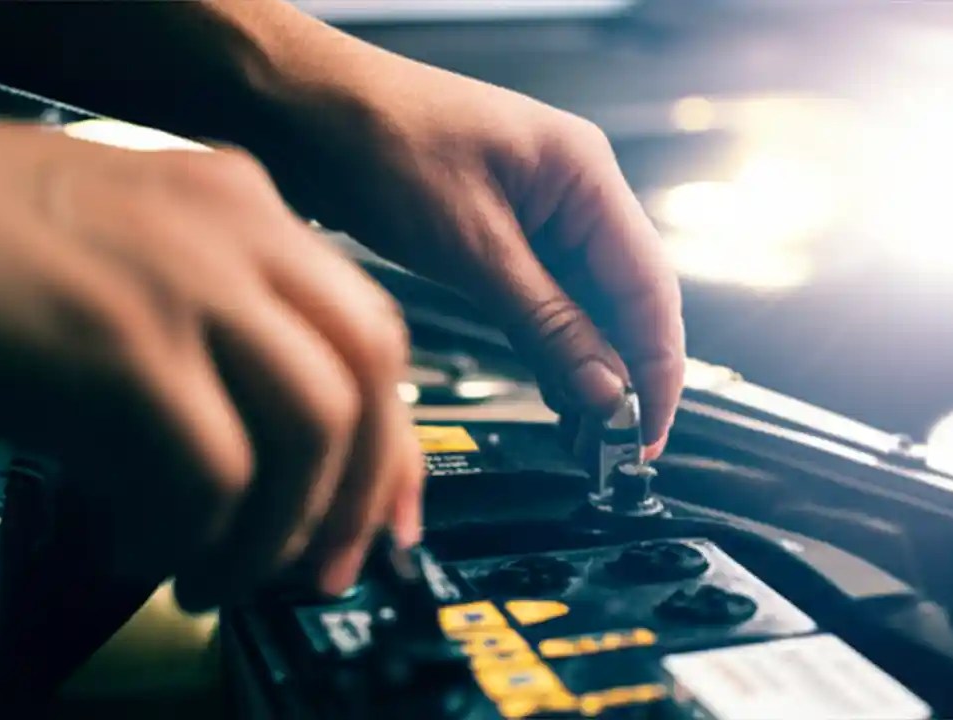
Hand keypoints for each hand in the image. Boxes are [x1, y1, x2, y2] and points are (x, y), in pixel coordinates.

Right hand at [0, 117, 422, 606]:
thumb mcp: (138, 249)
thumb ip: (224, 323)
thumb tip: (281, 459)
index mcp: (248, 208)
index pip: (372, 332)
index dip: (390, 441)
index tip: (388, 516)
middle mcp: (240, 232)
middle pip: (367, 377)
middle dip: (356, 495)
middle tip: (318, 570)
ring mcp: (187, 284)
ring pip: (312, 431)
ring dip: (274, 531)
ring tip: (215, 577)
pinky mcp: (124, 348)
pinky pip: (213, 475)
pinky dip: (190, 536)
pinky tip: (139, 549)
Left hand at [266, 46, 685, 456]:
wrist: (295, 107)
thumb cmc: (376, 140)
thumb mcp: (471, 246)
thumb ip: (548, 323)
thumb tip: (607, 390)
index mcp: (585, 174)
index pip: (649, 286)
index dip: (657, 367)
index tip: (646, 432)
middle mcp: (573, 191)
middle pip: (626, 300)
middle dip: (624, 375)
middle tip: (614, 448)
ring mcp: (538, 213)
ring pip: (588, 306)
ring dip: (590, 369)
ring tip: (584, 436)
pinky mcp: (501, 235)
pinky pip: (547, 300)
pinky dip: (552, 348)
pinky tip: (553, 391)